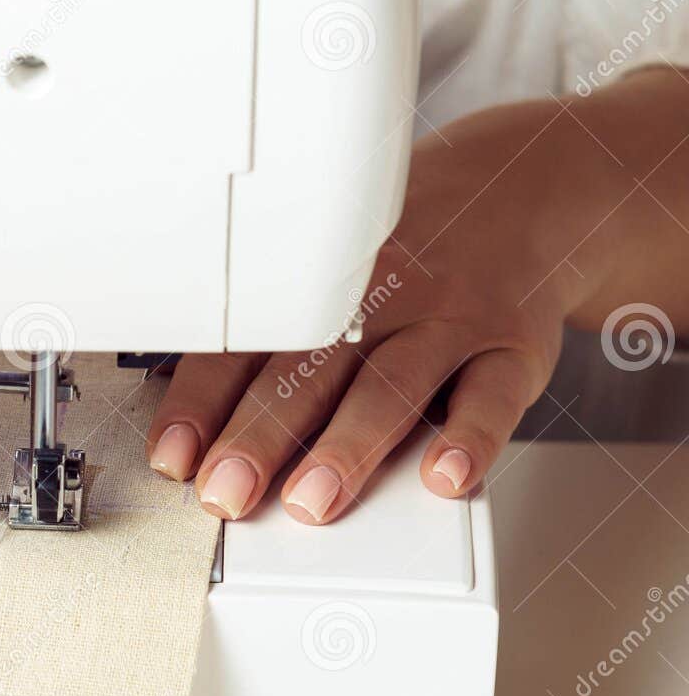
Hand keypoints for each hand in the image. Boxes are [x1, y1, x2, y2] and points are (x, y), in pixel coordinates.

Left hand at [144, 69, 688, 523]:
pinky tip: (442, 477)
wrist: (523, 192)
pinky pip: (492, 394)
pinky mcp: (512, 348)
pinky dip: (469, 437)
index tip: (173, 457)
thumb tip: (189, 423)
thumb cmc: (402, 259)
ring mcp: (448, 321)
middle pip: (308, 371)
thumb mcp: (328, 277)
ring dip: (347, 446)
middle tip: (224, 493)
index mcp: (316, 289)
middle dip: (259, 436)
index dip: (202, 402)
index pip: (245, 347)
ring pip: (391, 385)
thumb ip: (269, 345)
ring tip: (310, 502)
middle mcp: (378, 299)